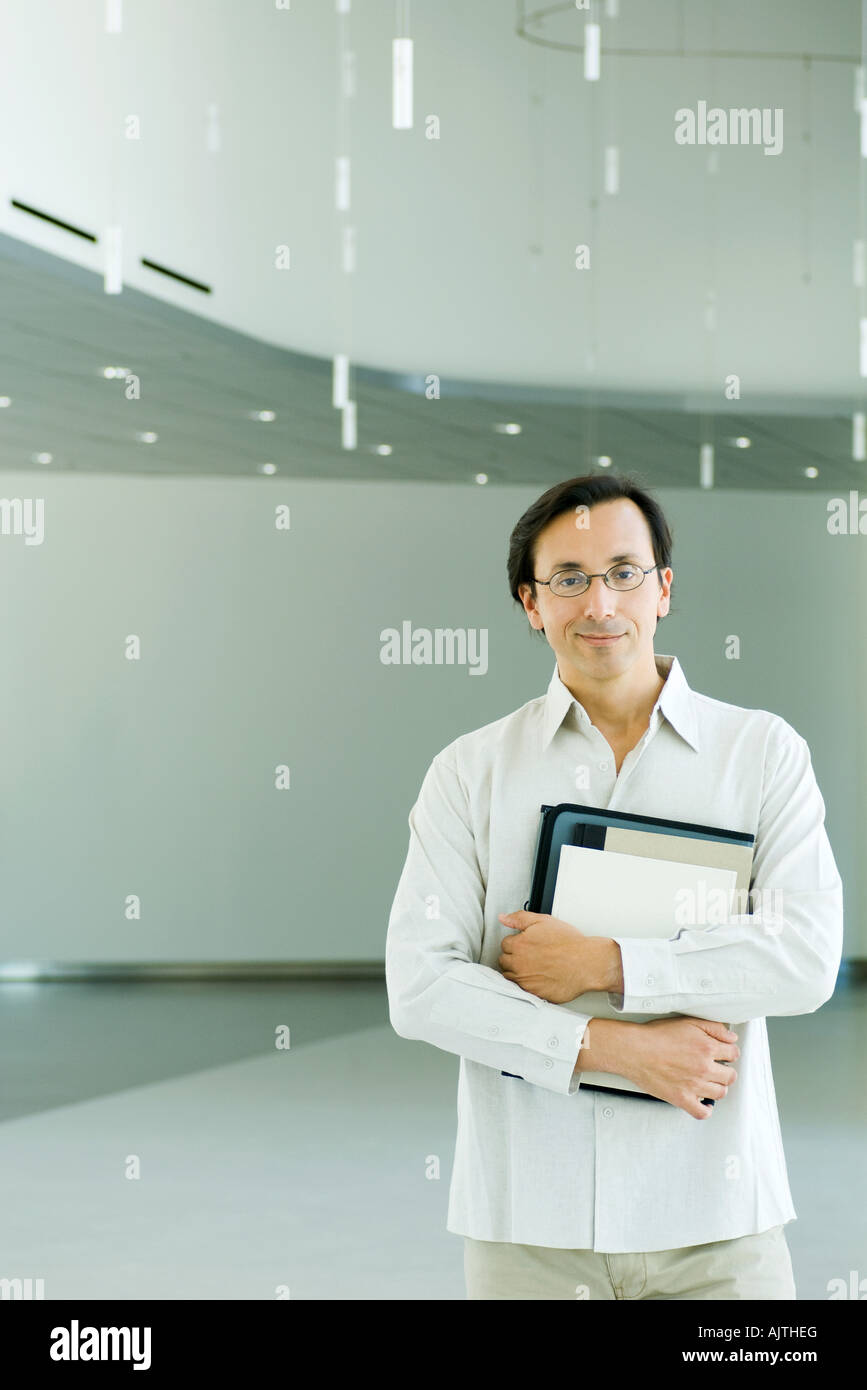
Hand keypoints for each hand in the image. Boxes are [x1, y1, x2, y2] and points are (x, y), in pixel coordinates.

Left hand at [497, 910, 620, 1003]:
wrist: (586, 963)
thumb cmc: (569, 943)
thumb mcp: (544, 921)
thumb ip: (520, 918)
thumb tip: (503, 918)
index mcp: (519, 945)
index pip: (505, 944)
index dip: (516, 943)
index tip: (525, 945)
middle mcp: (519, 964)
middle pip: (504, 961)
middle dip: (513, 957)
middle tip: (529, 955)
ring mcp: (526, 980)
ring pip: (510, 976)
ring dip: (517, 971)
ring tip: (533, 967)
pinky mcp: (534, 993)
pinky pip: (521, 989)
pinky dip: (526, 984)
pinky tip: (537, 977)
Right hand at [622, 1018, 739, 1119]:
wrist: (634, 1050)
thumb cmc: (656, 1035)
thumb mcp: (688, 1022)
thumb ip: (714, 1028)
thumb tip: (731, 1037)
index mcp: (707, 1047)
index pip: (733, 1053)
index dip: (730, 1053)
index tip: (725, 1054)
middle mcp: (704, 1068)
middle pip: (730, 1076)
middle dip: (726, 1071)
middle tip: (717, 1068)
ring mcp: (694, 1085)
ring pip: (720, 1093)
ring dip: (717, 1087)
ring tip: (709, 1082)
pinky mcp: (682, 1099)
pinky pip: (702, 1112)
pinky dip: (706, 1109)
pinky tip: (704, 1103)